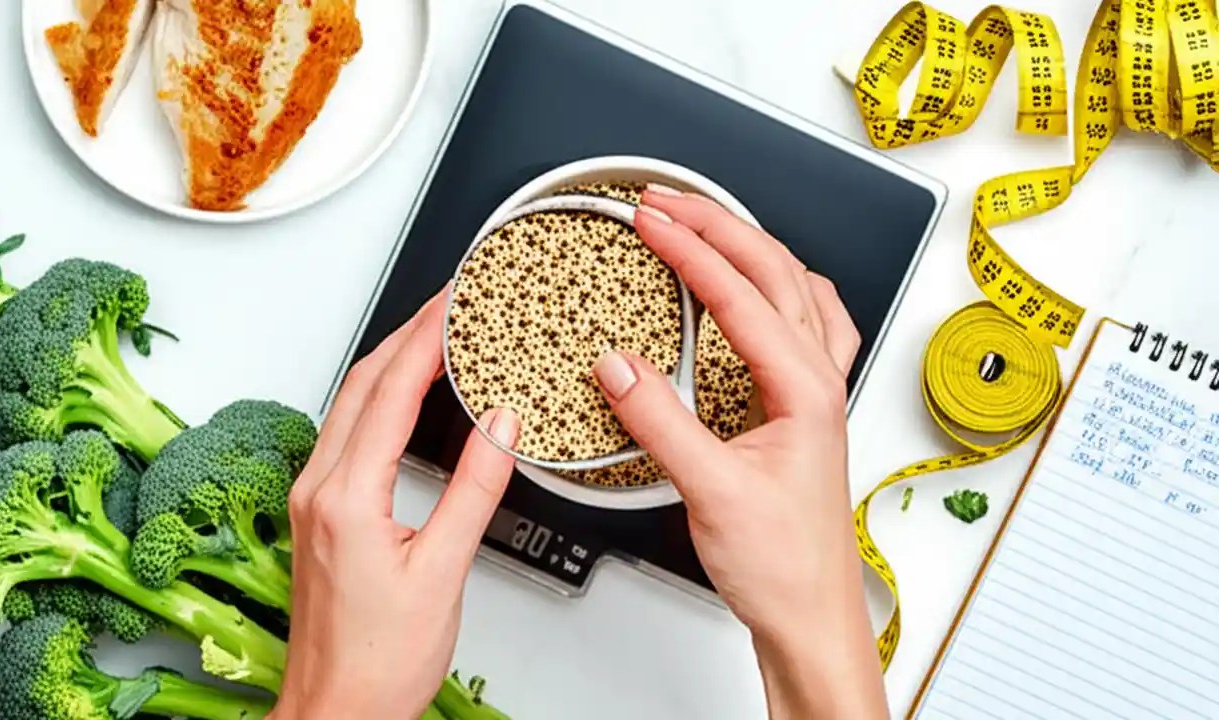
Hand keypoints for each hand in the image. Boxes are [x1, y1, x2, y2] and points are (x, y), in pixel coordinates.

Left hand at [270, 291, 519, 719]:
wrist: (336, 712)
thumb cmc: (379, 661)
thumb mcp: (443, 570)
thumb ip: (474, 489)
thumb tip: (500, 426)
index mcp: (346, 497)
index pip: (390, 391)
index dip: (425, 337)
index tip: (454, 302)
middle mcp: (319, 488)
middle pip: (361, 381)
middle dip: (406, 331)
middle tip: (449, 300)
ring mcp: (313, 498)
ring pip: (349, 401)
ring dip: (390, 359)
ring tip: (434, 332)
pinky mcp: (319, 511)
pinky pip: (347, 430)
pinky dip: (379, 396)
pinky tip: (405, 393)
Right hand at [591, 186, 885, 719]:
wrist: (810, 612)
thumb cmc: (781, 563)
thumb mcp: (711, 492)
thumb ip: (662, 423)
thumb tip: (619, 367)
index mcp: (805, 389)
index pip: (742, 297)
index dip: (692, 252)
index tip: (651, 222)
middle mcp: (819, 380)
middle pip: (775, 272)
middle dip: (718, 226)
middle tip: (666, 202)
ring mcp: (816, 391)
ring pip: (795, 288)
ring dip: (749, 246)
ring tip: (705, 223)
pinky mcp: (803, 407)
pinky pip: (805, 323)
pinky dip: (776, 288)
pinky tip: (761, 290)